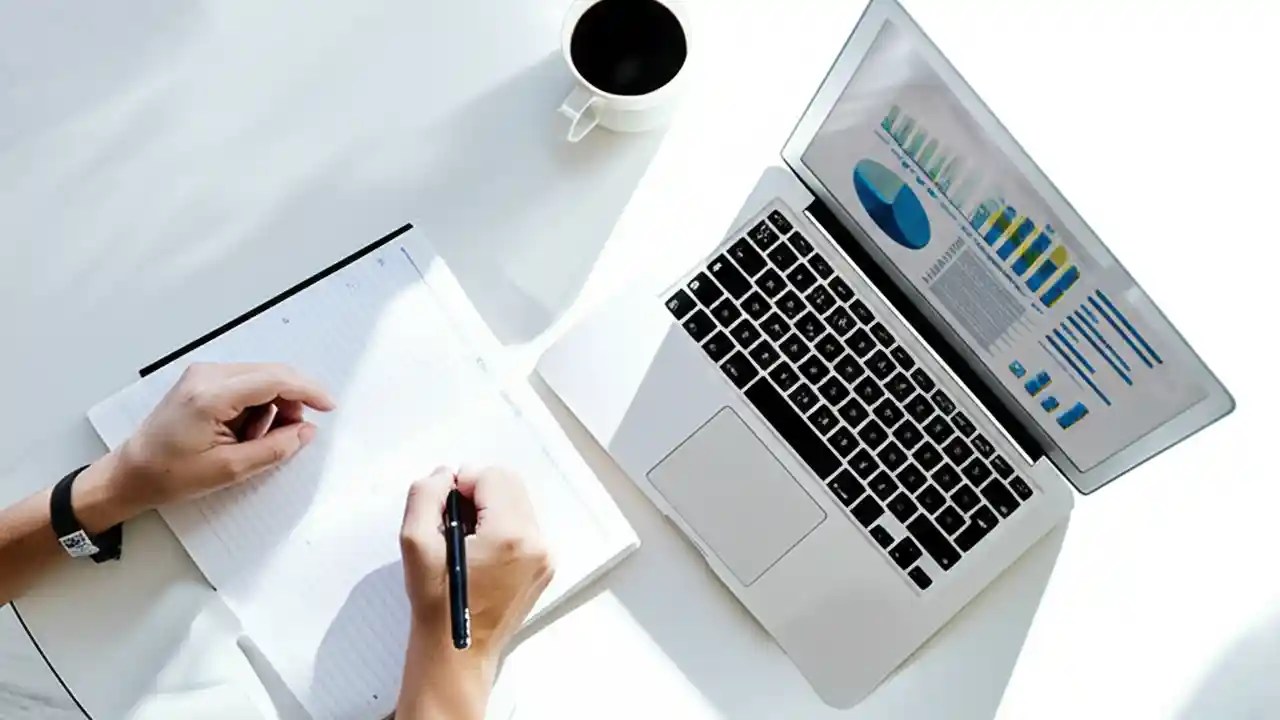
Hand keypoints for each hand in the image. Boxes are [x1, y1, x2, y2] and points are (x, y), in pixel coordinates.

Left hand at [105, 362, 334, 515]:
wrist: (130, 474)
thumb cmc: (169, 475)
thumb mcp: (229, 469)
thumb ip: (275, 448)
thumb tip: (306, 431)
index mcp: (211, 395)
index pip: (274, 379)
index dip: (308, 391)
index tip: (328, 406)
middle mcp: (207, 376)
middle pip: (270, 374)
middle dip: (291, 402)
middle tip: (294, 434)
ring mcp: (203, 375)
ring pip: (261, 379)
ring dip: (271, 406)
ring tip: (255, 439)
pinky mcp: (202, 381)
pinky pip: (245, 384)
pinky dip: (255, 406)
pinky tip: (243, 431)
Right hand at [399, 466, 553, 660]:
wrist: (458, 655)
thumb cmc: (436, 604)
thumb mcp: (415, 543)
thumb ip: (426, 496)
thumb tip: (447, 475)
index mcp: (510, 536)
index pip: (492, 477)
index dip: (463, 484)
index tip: (446, 510)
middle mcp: (536, 543)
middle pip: (510, 486)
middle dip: (478, 494)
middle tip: (453, 523)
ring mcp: (545, 557)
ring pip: (518, 504)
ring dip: (490, 510)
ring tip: (464, 541)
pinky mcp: (544, 567)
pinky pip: (524, 527)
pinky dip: (502, 528)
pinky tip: (479, 554)